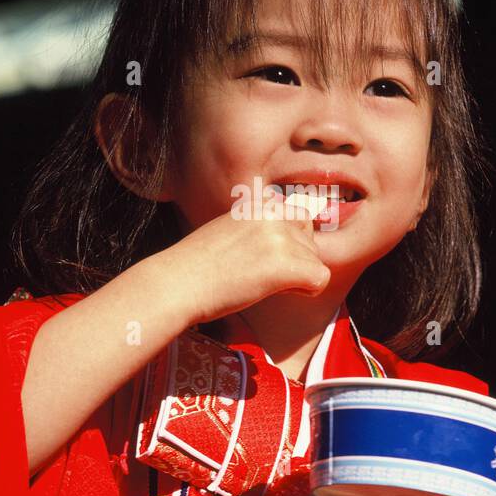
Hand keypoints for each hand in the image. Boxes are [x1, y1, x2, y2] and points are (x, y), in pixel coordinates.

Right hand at [156, 185, 330, 327]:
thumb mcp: (228, 230)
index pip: (298, 218)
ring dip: (296, 277)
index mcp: (259, 203)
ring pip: (315, 260)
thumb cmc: (195, 266)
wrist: (177, 283)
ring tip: (261, 282)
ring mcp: (280, 237)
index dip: (287, 243)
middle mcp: (273, 213)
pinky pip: (319, 279)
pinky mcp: (286, 264)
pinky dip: (304, 291)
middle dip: (295, 259)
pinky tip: (276, 291)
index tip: (262, 258)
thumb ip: (257, 230)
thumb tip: (284, 246)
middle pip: (310, 239)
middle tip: (262, 274)